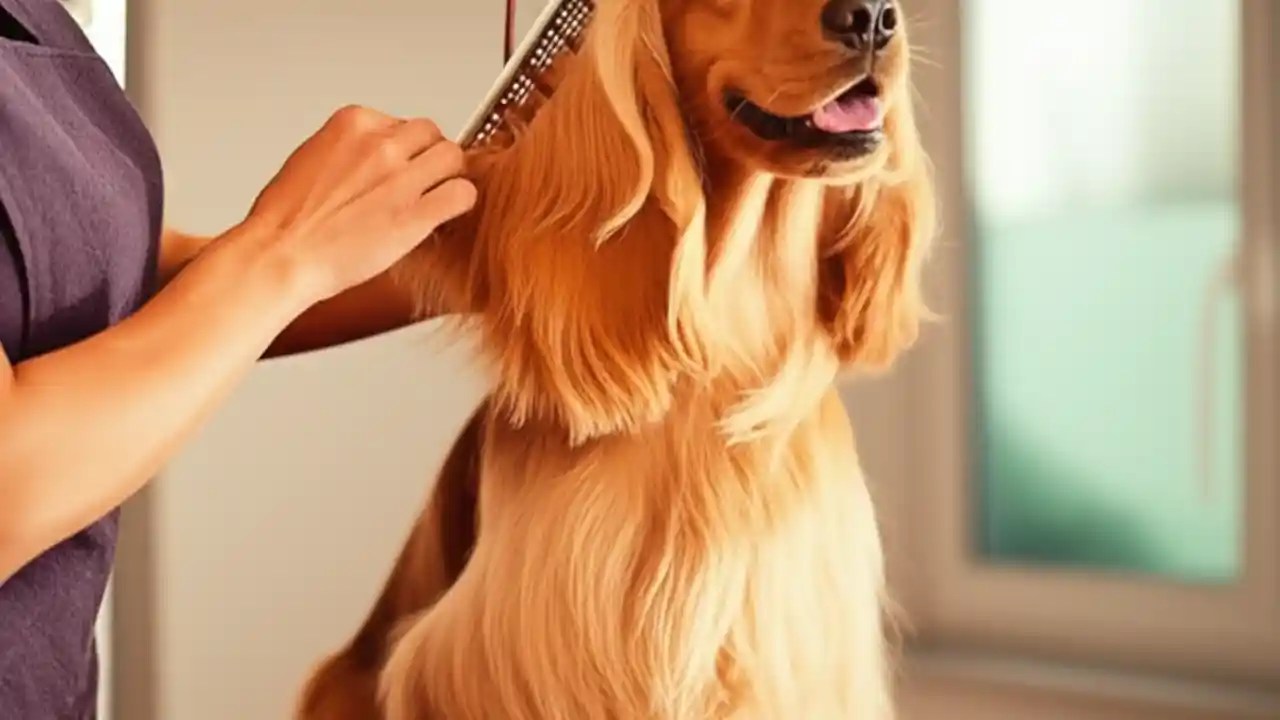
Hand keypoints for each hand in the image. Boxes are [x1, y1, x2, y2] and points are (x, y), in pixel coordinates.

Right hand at [241, 105, 475, 303]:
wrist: (280, 255)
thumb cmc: (287, 220)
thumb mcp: (313, 158)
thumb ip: (349, 149)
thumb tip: (371, 156)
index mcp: (354, 124)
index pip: (403, 122)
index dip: (407, 148)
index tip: (402, 166)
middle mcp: (380, 144)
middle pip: (433, 134)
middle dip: (431, 157)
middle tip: (425, 181)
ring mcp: (400, 178)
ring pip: (453, 158)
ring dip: (449, 177)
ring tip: (437, 197)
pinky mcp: (415, 215)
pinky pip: (462, 194)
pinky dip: (461, 203)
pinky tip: (446, 215)